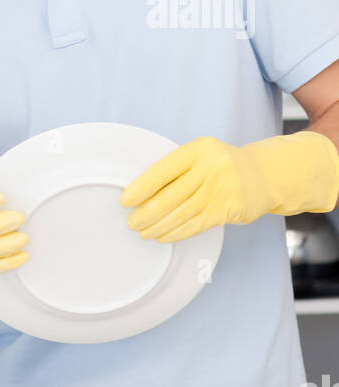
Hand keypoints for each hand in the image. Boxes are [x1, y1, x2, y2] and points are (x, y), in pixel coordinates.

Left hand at [120, 131, 338, 242]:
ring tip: (142, 232)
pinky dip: (177, 232)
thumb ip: (178, 169)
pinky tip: (163, 236)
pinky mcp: (229, 208)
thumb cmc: (220, 165)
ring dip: (160, 226)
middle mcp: (211, 167)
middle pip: (171, 195)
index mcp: (198, 149)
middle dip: (147, 212)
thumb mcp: (201, 155)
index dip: (142, 187)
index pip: (163, 170)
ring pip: (183, 212)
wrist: (262, 174)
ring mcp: (222, 189)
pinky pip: (197, 224)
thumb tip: (141, 192)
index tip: (125, 200)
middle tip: (131, 222)